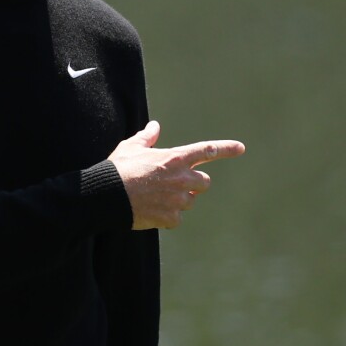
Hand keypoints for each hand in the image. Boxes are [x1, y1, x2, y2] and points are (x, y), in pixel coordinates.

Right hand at [108, 120, 245, 230]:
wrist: (105, 195)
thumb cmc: (117, 168)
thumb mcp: (130, 147)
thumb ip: (147, 138)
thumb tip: (155, 126)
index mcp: (175, 158)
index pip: (206, 151)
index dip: (225, 149)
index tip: (240, 148)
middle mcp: (182, 179)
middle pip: (204, 183)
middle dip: (193, 183)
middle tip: (173, 183)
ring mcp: (178, 200)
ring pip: (190, 200)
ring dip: (179, 199)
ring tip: (155, 197)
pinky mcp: (171, 218)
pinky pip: (177, 218)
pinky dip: (167, 216)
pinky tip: (151, 210)